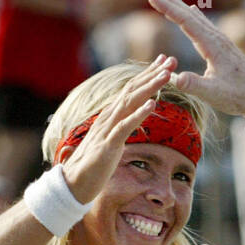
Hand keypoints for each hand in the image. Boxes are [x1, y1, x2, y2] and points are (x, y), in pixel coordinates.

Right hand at [59, 55, 176, 203]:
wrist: (73, 184)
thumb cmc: (93, 166)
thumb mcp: (111, 142)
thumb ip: (120, 129)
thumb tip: (131, 122)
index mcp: (110, 116)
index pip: (131, 90)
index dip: (147, 75)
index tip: (164, 63)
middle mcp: (108, 117)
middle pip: (132, 90)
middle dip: (152, 74)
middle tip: (170, 60)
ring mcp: (107, 130)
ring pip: (130, 103)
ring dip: (149, 87)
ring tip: (165, 75)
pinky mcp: (108, 145)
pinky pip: (125, 126)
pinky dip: (139, 114)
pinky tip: (153, 104)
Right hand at [146, 0, 244, 123]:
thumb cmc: (238, 97)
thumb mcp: (214, 94)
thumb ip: (194, 85)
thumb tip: (174, 78)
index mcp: (213, 46)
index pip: (186, 22)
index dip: (167, 8)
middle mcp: (217, 39)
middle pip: (189, 14)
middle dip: (169, 1)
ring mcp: (221, 42)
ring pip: (196, 18)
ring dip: (179, 5)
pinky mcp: (223, 47)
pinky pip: (203, 25)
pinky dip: (192, 15)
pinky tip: (191, 11)